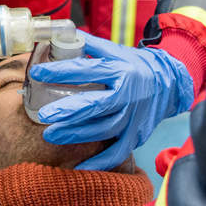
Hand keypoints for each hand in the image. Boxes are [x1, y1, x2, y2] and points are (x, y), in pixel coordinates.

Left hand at [30, 34, 192, 170]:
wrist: (169, 83)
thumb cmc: (135, 66)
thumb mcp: (115, 50)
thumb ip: (89, 46)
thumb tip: (59, 37)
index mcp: (119, 70)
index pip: (86, 71)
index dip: (60, 72)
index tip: (36, 74)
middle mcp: (127, 95)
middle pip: (96, 104)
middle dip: (68, 110)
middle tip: (44, 114)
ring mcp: (133, 117)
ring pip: (103, 129)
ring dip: (76, 133)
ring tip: (50, 134)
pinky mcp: (136, 135)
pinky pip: (117, 153)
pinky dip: (99, 163)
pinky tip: (78, 168)